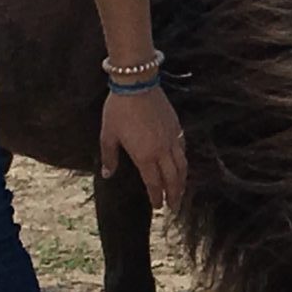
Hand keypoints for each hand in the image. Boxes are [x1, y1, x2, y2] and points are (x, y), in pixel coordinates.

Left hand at [100, 85, 186, 209]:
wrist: (137, 83)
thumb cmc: (119, 109)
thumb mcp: (108, 134)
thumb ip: (109, 157)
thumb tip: (107, 174)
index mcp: (144, 156)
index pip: (154, 183)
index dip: (157, 197)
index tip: (158, 207)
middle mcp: (161, 151)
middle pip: (172, 179)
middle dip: (174, 195)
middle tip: (174, 207)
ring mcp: (171, 138)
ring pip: (182, 166)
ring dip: (182, 181)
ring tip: (181, 191)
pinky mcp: (176, 127)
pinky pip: (183, 149)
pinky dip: (184, 161)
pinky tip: (182, 164)